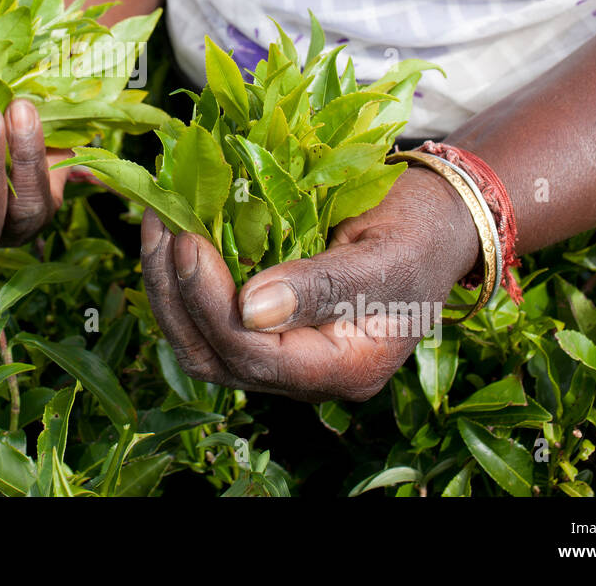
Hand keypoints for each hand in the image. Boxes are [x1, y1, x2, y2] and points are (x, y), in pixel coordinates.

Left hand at [139, 166, 481, 401]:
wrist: (438, 223)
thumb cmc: (421, 234)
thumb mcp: (385, 256)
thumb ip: (324, 286)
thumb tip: (250, 309)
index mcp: (345, 368)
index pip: (254, 355)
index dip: (210, 301)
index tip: (187, 240)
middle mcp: (306, 374)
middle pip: (214, 356)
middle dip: (174, 292)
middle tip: (160, 224)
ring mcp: (282, 353)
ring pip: (200, 341)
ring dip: (168, 283)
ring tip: (156, 221)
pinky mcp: (265, 325)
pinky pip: (209, 316)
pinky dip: (184, 276)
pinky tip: (172, 230)